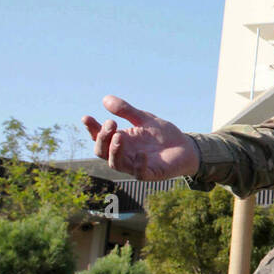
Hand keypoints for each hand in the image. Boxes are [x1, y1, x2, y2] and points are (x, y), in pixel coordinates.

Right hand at [81, 95, 200, 180]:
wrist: (186, 147)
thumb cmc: (163, 135)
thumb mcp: (145, 118)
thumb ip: (127, 110)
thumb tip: (105, 99)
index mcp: (120, 141)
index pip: (99, 137)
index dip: (91, 129)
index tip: (86, 117)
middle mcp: (124, 154)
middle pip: (101, 152)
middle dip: (102, 138)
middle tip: (111, 123)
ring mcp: (135, 165)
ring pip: (115, 164)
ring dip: (114, 151)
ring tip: (119, 136)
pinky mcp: (150, 173)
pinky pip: (139, 173)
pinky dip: (138, 164)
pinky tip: (142, 153)